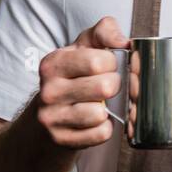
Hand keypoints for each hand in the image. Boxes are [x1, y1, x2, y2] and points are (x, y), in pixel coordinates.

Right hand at [34, 16, 130, 149]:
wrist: (50, 113)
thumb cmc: (75, 74)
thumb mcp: (85, 45)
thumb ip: (105, 31)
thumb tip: (124, 42)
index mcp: (53, 63)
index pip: (98, 61)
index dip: (113, 63)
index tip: (108, 66)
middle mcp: (48, 90)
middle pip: (104, 87)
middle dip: (115, 86)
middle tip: (109, 86)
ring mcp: (51, 117)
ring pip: (100, 113)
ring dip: (109, 109)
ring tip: (101, 103)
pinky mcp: (61, 139)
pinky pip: (100, 134)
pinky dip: (105, 128)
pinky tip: (96, 120)